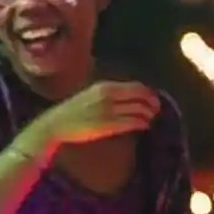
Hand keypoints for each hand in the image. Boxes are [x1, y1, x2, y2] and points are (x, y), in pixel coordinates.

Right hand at [39, 80, 159, 145]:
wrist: (57, 124)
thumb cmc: (73, 110)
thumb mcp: (90, 94)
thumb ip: (107, 93)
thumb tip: (127, 96)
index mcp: (105, 87)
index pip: (135, 86)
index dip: (148, 92)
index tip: (152, 98)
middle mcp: (109, 96)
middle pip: (140, 97)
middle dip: (152, 103)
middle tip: (156, 109)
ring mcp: (109, 111)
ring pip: (138, 110)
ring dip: (148, 114)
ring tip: (150, 119)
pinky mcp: (108, 125)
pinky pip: (132, 122)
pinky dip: (142, 124)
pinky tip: (144, 126)